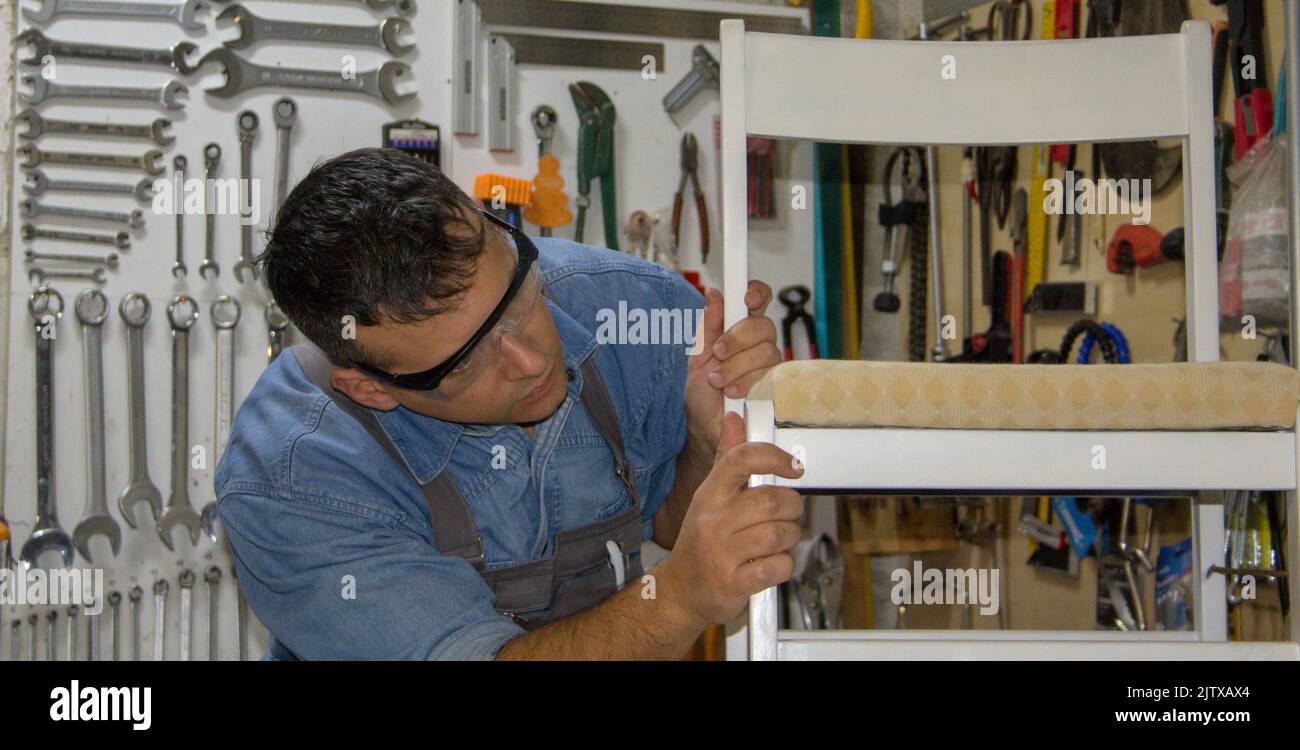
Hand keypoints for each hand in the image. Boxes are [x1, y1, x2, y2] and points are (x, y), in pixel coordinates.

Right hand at [656, 412, 805, 626]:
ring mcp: (721, 554)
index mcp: (709, 496)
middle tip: (787, 514)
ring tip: (778, 542)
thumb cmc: (701, 542)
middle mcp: (713, 521)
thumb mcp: (709, 498)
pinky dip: (783, 566)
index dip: (774, 457)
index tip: (793, 468)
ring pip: (779, 534)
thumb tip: (735, 420)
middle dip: (791, 508)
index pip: (740, 460)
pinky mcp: (732, 583)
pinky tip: (770, 565)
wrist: (680, 592)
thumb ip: (726, 459)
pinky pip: (777, 567)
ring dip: (789, 538)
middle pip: (770, 501)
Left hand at [684, 280, 781, 451]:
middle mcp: (758, 346)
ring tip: (718, 381)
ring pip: (767, 353)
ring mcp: (768, 366)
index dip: (758, 293)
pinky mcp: (774, 388)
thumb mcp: (697, 355)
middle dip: (738, 339)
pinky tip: (732, 392)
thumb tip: (713, 294)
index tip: (748, 298)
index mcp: (739, 331)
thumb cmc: (700, 393)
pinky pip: (769, 377)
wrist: (702, 426)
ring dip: (736, 367)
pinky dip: (746, 384)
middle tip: (718, 353)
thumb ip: (708, 325)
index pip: (758, 302)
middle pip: (764, 326)